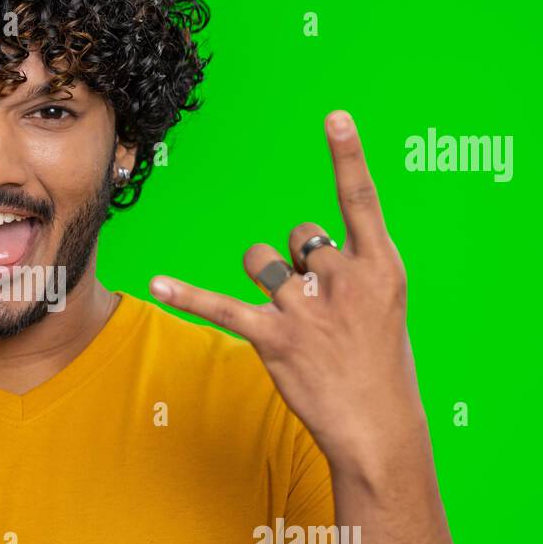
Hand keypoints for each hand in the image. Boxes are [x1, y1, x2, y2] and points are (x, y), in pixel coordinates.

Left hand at [150, 110, 423, 475]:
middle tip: (319, 306)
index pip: (361, 200)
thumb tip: (304, 245)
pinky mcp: (274, 338)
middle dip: (297, 260)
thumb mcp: (384, 305)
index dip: (348, 156)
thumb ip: (349, 266)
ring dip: (265, 280)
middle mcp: (344, 279)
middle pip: (297, 235)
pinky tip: (158, 285)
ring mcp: (307, 309)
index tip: (334, 117)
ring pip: (260, 260)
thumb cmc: (380, 363)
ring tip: (293, 321)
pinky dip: (188, 296)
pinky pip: (221, 307)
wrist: (379, 427)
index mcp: (381, 266)